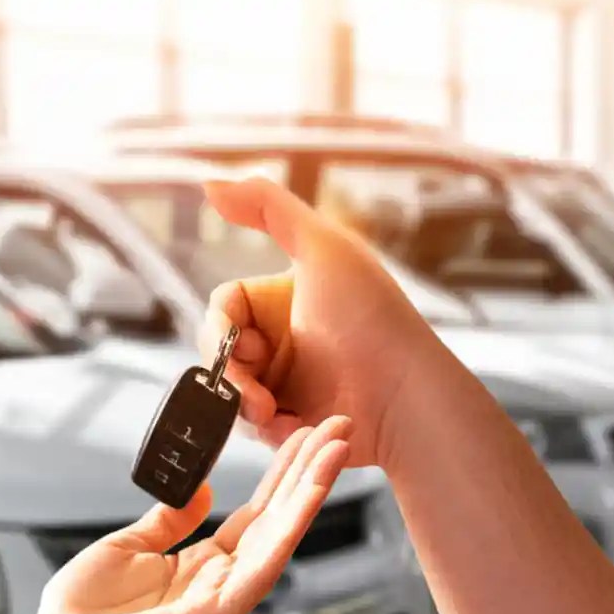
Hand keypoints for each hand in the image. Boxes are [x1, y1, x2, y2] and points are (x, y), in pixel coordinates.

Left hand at [0, 417, 352, 613]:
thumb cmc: (82, 613)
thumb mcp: (129, 546)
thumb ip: (169, 520)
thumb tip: (201, 491)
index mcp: (202, 567)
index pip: (255, 513)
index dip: (280, 474)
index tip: (300, 436)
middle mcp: (222, 582)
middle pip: (277, 517)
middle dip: (309, 471)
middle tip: (337, 428)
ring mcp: (225, 599)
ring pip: (281, 534)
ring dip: (313, 488)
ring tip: (338, 447)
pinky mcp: (219, 613)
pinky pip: (265, 562)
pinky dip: (294, 523)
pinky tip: (312, 489)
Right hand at [200, 178, 441, 466]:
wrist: (405, 398)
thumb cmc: (372, 318)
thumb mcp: (323, 247)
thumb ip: (267, 207)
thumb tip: (208, 183)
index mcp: (284, 298)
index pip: (224, 308)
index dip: (222, 328)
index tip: (245, 345)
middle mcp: (284, 339)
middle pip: (220, 354)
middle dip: (229, 374)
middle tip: (255, 393)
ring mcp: (289, 384)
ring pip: (230, 395)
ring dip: (242, 406)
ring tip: (273, 413)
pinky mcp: (296, 424)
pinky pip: (253, 430)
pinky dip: (266, 430)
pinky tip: (294, 426)